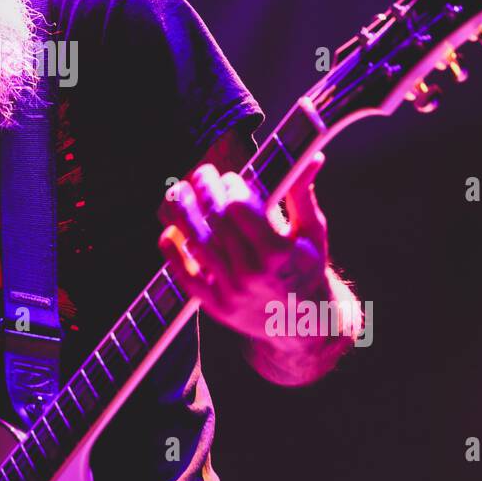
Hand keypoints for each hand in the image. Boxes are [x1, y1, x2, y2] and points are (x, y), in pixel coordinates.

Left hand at [157, 154, 330, 341]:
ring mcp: (231, 292)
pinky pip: (185, 277)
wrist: (303, 323)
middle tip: (202, 173)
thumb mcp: (312, 233)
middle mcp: (252, 274)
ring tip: (178, 192)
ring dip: (183, 214)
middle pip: (215, 222)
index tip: (230, 177)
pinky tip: (169, 230)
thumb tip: (312, 157)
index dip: (230, 187)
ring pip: (197, 245)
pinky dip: (172, 253)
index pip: (239, 208)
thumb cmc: (307, 268)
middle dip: (205, 191)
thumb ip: (303, 195)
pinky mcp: (216, 306)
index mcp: (278, 253)